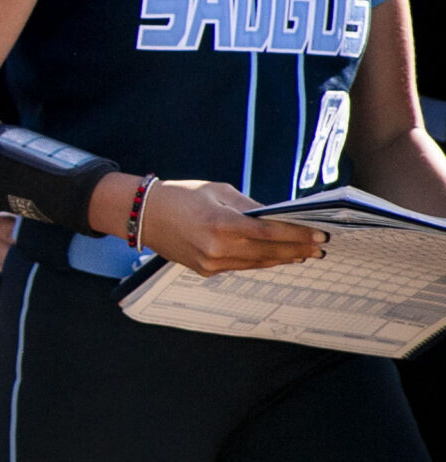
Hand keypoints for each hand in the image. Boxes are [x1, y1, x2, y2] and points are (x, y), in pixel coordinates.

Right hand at [135, 179, 324, 274]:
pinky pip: (241, 267)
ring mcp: (212, 262)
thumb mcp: (217, 190)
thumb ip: (248, 206)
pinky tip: (273, 257)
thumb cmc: (180, 195)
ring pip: (257, 263)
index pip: (271, 232)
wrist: (142, 215)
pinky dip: (260, 261)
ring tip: (302, 254)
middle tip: (318, 248)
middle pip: (269, 251)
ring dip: (282, 258)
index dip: (298, 234)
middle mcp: (218, 247)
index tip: (318, 234)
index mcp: (222, 223)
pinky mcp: (206, 270)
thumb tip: (276, 216)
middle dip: (297, 249)